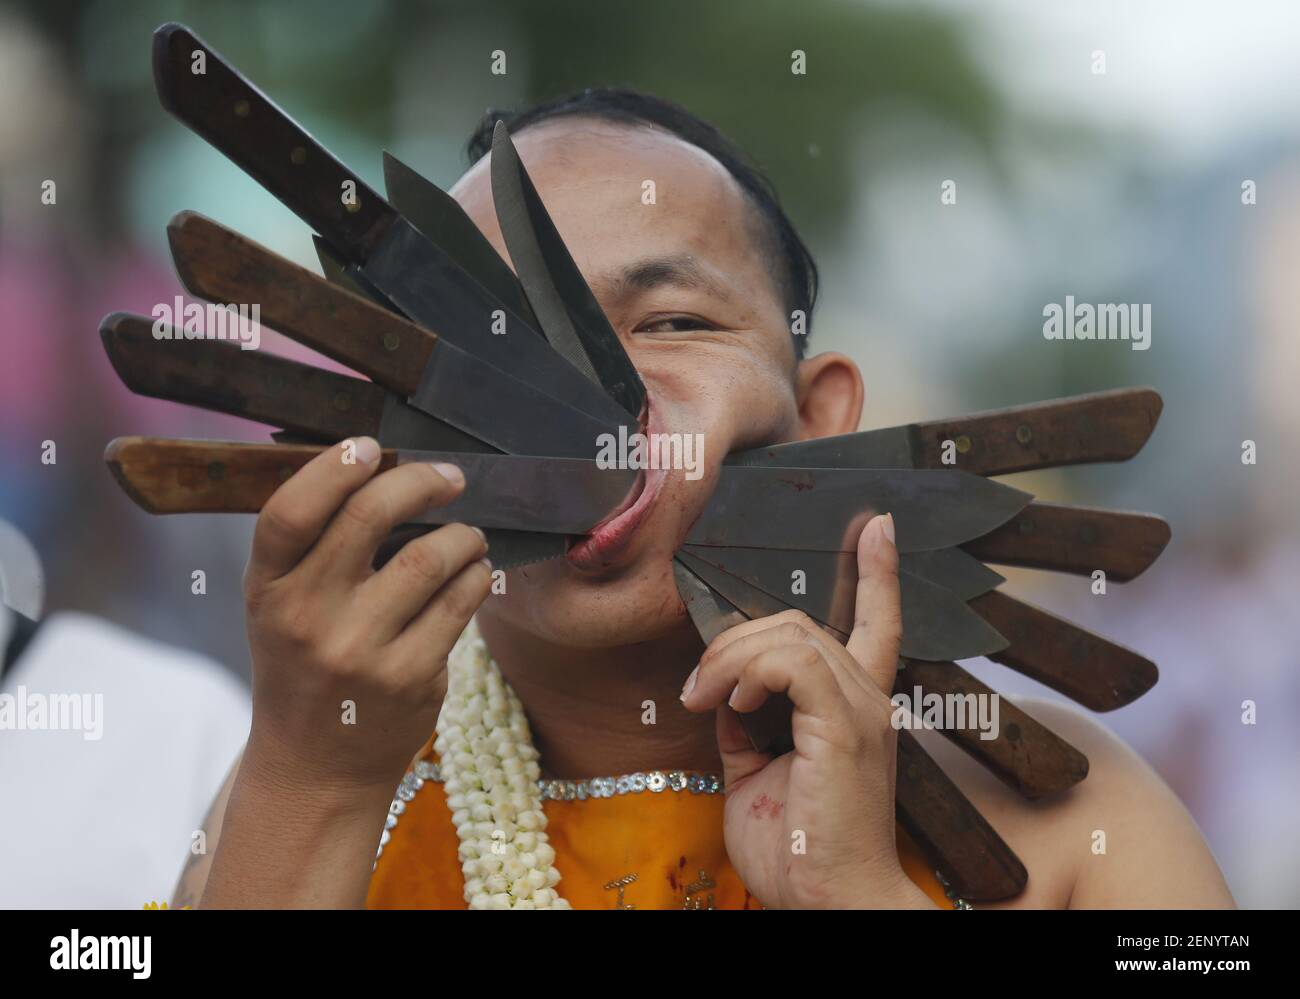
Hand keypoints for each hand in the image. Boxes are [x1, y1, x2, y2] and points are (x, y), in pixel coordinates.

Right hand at [241, 437, 490, 792]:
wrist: (316, 768)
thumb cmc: (304, 666)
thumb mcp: (281, 608)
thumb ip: (315, 549)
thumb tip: (384, 470)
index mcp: (267, 590)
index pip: (290, 512)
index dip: (333, 467)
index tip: (370, 446)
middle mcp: (306, 617)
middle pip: (370, 517)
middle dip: (421, 482)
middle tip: (450, 477)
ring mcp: (360, 651)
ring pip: (431, 557)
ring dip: (463, 535)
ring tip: (468, 536)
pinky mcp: (410, 677)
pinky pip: (461, 603)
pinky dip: (478, 577)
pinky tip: (475, 575)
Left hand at [679, 513, 933, 908]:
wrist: (828, 902)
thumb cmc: (798, 850)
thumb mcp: (758, 774)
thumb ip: (747, 726)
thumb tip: (722, 694)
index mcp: (856, 707)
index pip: (879, 624)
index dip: (878, 573)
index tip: (876, 526)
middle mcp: (868, 699)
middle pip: (801, 622)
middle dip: (735, 639)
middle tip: (698, 687)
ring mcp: (861, 710)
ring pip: (791, 634)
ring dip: (732, 658)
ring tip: (706, 697)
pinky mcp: (844, 727)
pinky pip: (794, 662)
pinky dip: (751, 672)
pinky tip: (733, 704)